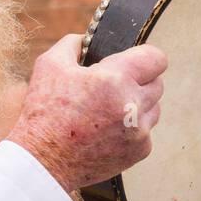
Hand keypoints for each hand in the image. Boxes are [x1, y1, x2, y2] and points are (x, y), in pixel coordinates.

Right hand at [6, 34, 166, 192]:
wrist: (43, 161)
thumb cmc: (44, 112)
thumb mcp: (49, 65)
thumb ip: (73, 43)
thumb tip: (86, 39)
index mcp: (115, 79)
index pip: (156, 58)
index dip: (145, 57)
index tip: (134, 63)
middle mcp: (133, 105)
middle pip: (158, 84)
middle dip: (139, 81)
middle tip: (114, 88)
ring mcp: (139, 131)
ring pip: (154, 109)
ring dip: (138, 106)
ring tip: (109, 111)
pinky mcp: (139, 151)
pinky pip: (146, 132)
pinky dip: (132, 130)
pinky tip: (108, 132)